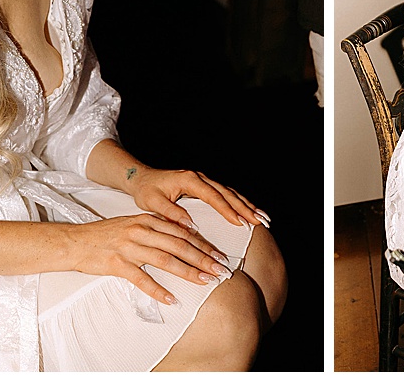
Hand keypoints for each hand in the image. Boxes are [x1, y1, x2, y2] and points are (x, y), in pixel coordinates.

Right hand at [70, 212, 232, 304]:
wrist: (74, 241)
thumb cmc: (104, 235)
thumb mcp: (132, 224)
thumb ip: (155, 229)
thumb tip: (181, 238)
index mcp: (147, 219)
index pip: (182, 232)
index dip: (203, 244)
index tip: (218, 255)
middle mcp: (141, 230)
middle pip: (179, 245)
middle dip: (203, 258)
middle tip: (220, 269)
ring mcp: (129, 247)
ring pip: (165, 260)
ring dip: (188, 271)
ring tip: (204, 281)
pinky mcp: (118, 264)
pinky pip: (142, 279)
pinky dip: (158, 290)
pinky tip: (172, 299)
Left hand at [125, 167, 268, 232]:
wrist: (141, 178)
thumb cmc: (146, 190)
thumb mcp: (153, 203)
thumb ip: (171, 213)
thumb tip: (190, 226)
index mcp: (189, 180)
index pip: (213, 196)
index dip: (227, 209)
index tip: (240, 221)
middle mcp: (199, 178)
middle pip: (227, 193)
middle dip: (245, 207)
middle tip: (260, 221)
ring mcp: (203, 180)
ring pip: (230, 192)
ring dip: (247, 205)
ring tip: (262, 218)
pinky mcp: (204, 186)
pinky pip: (225, 194)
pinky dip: (239, 202)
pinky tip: (250, 211)